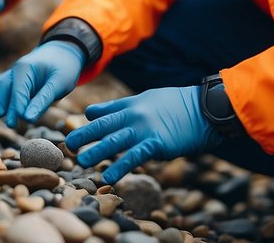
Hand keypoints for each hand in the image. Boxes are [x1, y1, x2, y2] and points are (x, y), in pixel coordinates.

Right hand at [0, 40, 83, 129]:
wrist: (64, 50)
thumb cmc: (65, 66)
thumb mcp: (60, 82)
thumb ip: (43, 100)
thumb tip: (28, 119)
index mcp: (24, 68)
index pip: (17, 91)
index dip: (18, 107)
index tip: (18, 122)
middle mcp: (13, 72)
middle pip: (3, 93)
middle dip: (3, 109)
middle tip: (8, 125)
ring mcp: (11, 76)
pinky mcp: (13, 82)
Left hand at [66, 86, 220, 183]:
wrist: (205, 108)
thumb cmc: (180, 105)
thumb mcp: (150, 98)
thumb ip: (125, 106)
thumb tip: (101, 111)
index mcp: (133, 103)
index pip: (107, 111)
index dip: (90, 119)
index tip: (73, 125)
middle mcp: (135, 115)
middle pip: (104, 125)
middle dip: (84, 135)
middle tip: (68, 145)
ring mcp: (145, 129)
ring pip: (115, 141)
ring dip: (97, 151)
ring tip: (81, 161)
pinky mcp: (157, 143)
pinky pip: (134, 156)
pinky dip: (120, 166)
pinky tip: (108, 175)